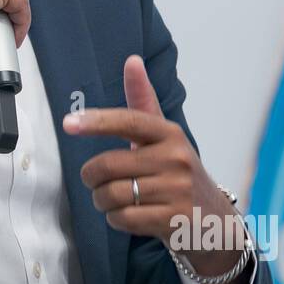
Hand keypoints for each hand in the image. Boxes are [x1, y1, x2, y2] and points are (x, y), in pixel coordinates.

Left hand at [63, 54, 250, 283]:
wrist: (215, 223)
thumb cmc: (178, 174)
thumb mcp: (164, 137)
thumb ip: (143, 102)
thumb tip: (131, 60)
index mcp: (170, 134)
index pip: (129, 120)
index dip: (96, 121)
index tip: (68, 123)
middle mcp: (176, 159)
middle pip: (107, 165)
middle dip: (92, 177)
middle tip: (97, 182)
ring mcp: (176, 190)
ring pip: (111, 195)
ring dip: (102, 201)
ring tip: (114, 200)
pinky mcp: (173, 220)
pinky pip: (122, 218)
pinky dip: (115, 219)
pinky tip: (128, 216)